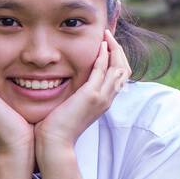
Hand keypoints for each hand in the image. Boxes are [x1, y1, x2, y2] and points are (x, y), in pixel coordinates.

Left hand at [35, 30, 130, 162]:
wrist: (54, 142)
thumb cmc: (57, 127)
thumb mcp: (72, 107)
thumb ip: (76, 95)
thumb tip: (71, 85)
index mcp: (104, 101)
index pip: (120, 76)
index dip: (117, 59)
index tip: (108, 45)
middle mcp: (107, 99)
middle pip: (125, 70)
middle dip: (119, 50)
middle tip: (109, 36)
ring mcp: (101, 98)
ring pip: (119, 68)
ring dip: (114, 49)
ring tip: (107, 35)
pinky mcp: (91, 95)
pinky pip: (103, 70)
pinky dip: (104, 56)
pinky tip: (100, 45)